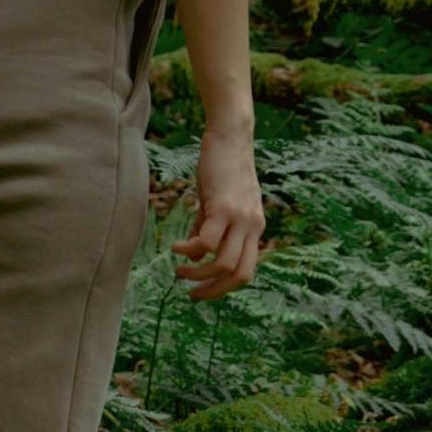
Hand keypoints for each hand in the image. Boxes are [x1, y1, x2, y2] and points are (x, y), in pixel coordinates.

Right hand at [175, 123, 264, 297]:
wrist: (231, 137)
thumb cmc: (223, 168)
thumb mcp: (220, 202)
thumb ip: (211, 227)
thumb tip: (196, 254)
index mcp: (254, 228)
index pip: (246, 271)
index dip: (224, 287)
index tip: (202, 290)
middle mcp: (253, 227)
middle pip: (240, 275)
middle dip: (213, 290)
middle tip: (191, 293)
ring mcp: (241, 218)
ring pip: (224, 264)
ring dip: (199, 274)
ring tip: (179, 270)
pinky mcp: (224, 207)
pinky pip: (207, 242)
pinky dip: (189, 250)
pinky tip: (176, 247)